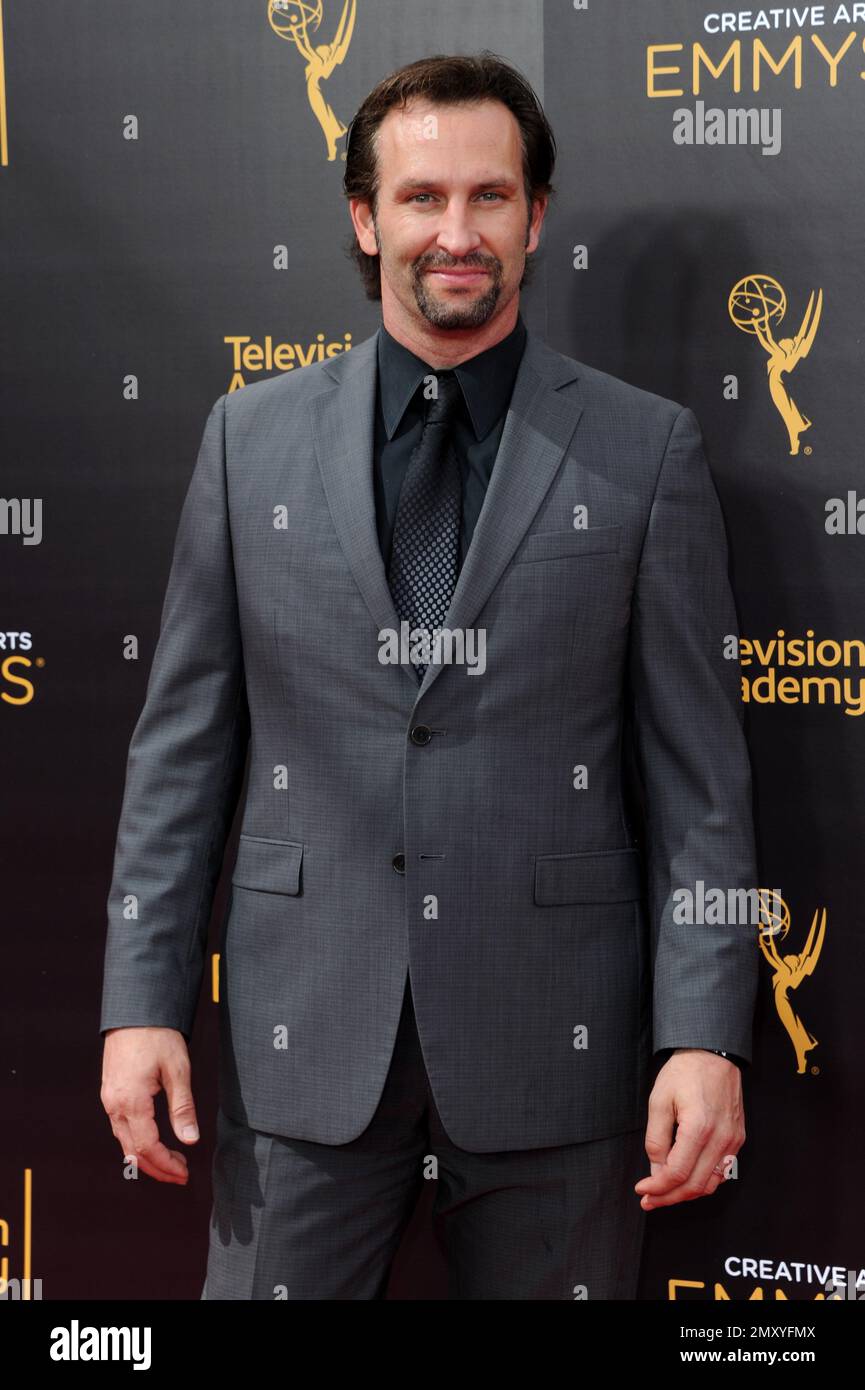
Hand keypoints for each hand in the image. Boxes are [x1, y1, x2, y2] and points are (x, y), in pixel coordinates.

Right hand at [100, 1026, 198, 1184]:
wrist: (135, 1011)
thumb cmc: (158, 1036)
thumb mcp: (178, 1070)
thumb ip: (182, 1108)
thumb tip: (191, 1140)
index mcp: (131, 1102)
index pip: (147, 1148)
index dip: (166, 1165)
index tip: (185, 1173)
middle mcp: (114, 1105)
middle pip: (132, 1152)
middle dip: (157, 1168)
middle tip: (181, 1174)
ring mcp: (109, 1100)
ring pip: (124, 1142)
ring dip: (147, 1157)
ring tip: (172, 1161)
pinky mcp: (110, 1093)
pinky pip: (120, 1127)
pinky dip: (137, 1141)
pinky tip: (154, 1141)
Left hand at [634, 1049, 743, 1209]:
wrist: (713, 1054)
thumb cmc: (684, 1072)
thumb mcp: (659, 1101)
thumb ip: (656, 1139)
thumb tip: (656, 1171)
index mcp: (699, 1128)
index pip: (678, 1173)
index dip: (657, 1188)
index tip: (641, 1190)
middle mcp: (721, 1139)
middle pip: (695, 1185)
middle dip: (669, 1197)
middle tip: (648, 1201)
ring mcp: (733, 1141)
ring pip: (711, 1184)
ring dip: (686, 1194)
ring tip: (664, 1194)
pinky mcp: (737, 1139)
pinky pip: (722, 1172)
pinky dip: (703, 1182)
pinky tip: (685, 1180)